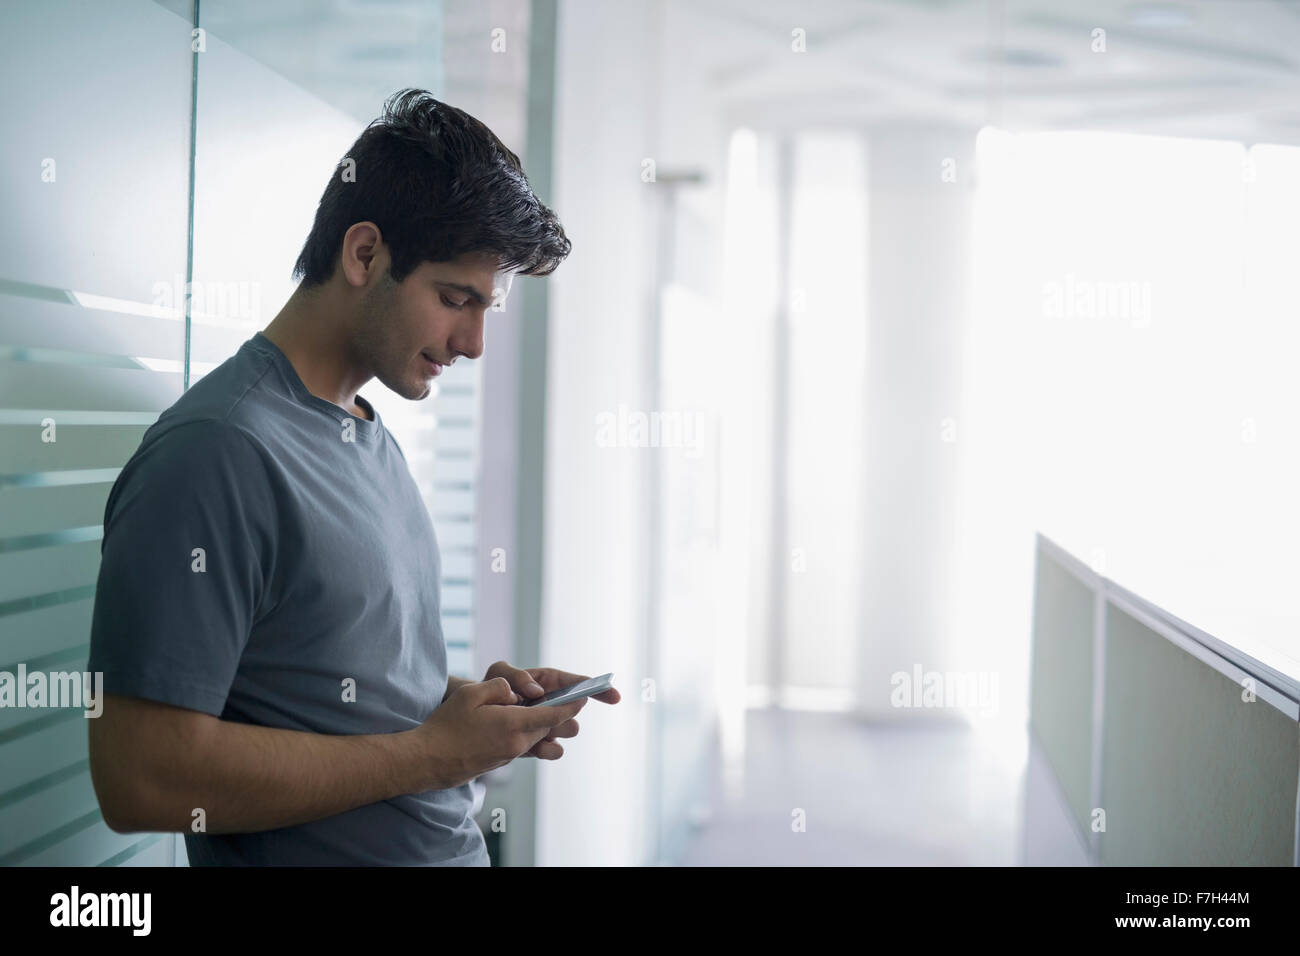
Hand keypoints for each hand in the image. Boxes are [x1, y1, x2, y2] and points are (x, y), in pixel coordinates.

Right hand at [413, 678, 585, 789]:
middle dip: (560, 714)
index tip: (584, 697)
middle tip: (570, 699)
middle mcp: (517, 744)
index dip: (571, 705)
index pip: (554, 715)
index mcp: (514, 725)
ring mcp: (509, 756)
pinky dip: (526, 732)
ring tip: (540, 709)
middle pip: (548, 726)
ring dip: (541, 724)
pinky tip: (516, 722)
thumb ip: (499, 687)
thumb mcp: (471, 695)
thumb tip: (515, 692)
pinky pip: (523, 744)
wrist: (428, 760)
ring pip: (536, 736)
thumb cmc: (446, 725)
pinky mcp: (501, 762)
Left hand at [482, 661, 620, 759]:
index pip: (576, 683)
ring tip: (541, 730)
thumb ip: (516, 676)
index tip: (614, 696)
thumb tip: (536, 691)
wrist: (470, 721)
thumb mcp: (499, 673)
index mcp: (546, 682)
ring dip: (558, 730)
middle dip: (568, 712)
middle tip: (554, 715)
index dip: (596, 688)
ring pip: (567, 730)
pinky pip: (552, 750)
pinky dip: (548, 750)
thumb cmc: (485, 690)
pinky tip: (537, 747)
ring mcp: (545, 725)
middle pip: (574, 709)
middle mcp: (550, 703)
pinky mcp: (536, 745)